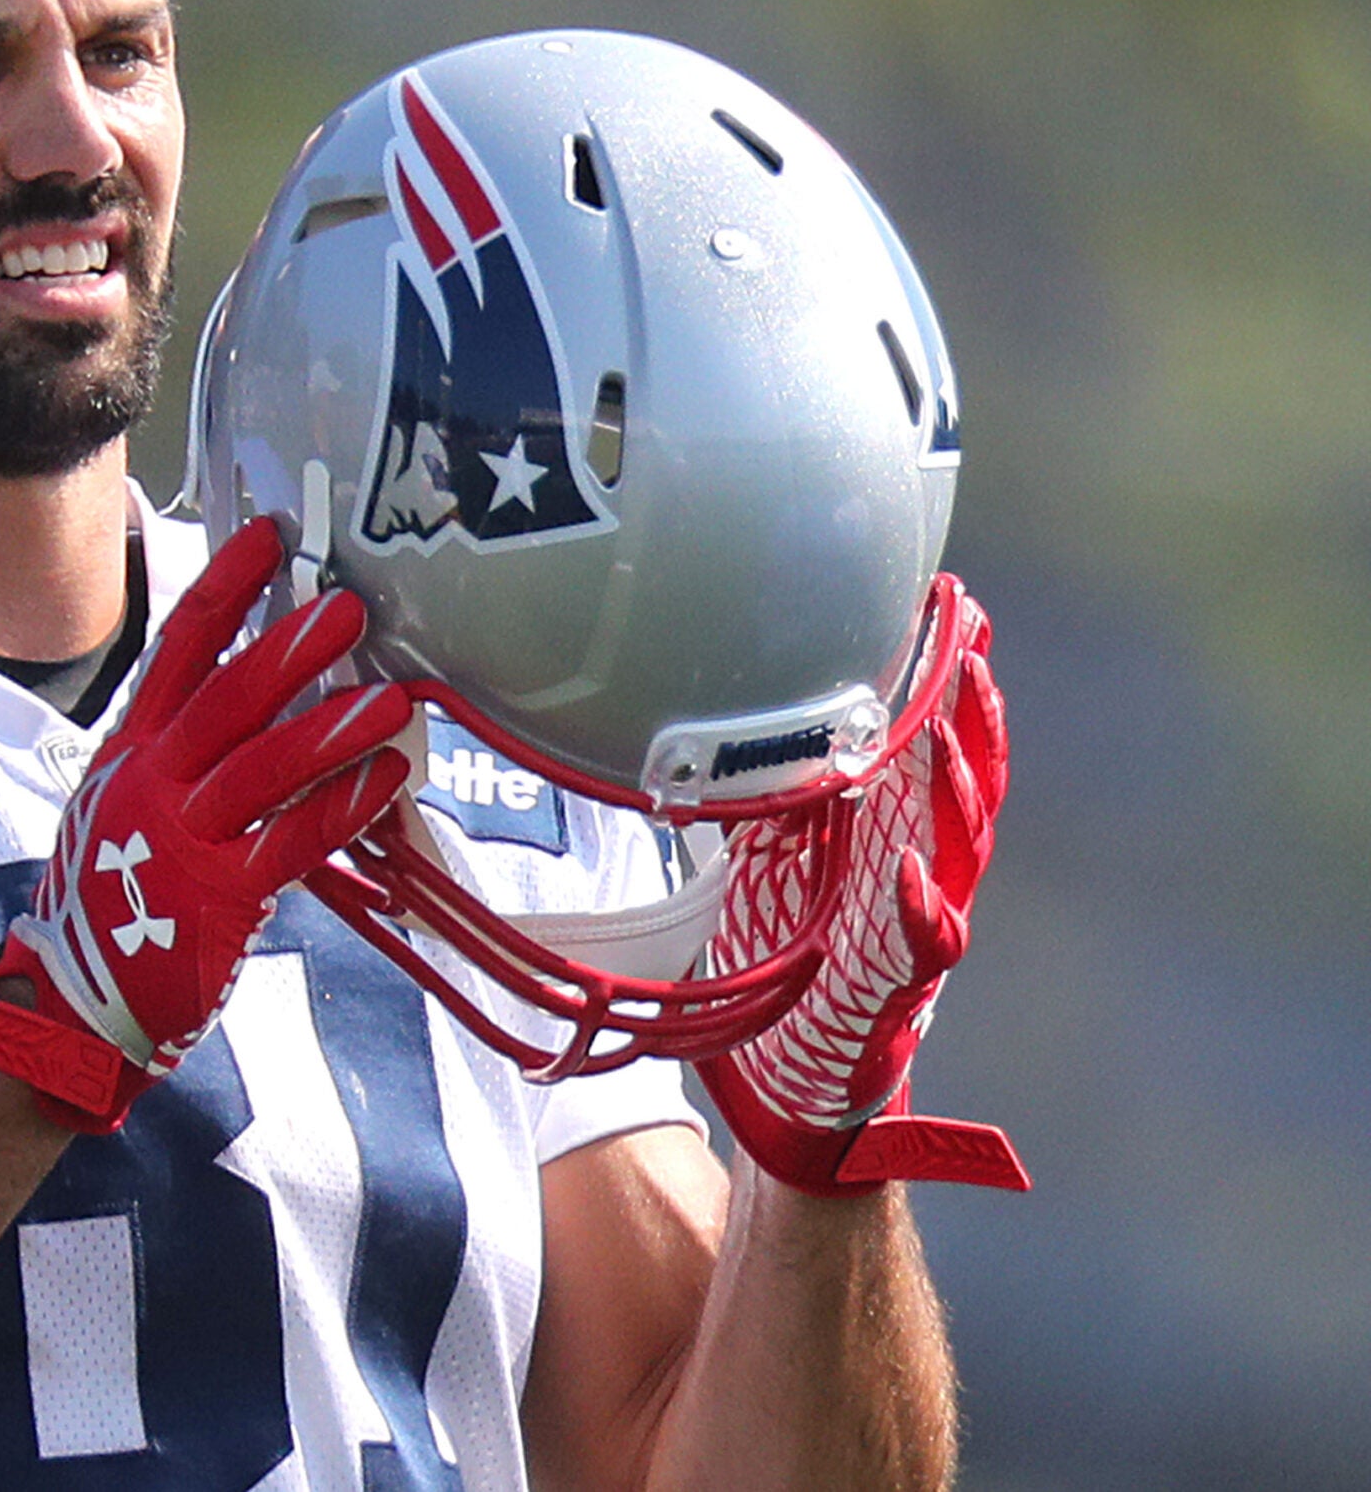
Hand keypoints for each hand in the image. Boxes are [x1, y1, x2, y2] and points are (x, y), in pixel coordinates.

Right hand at [0, 518, 413, 1131]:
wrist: (70, 1001)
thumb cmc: (113, 899)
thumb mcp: (123, 805)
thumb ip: (182, 754)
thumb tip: (268, 699)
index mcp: (131, 751)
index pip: (179, 650)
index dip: (225, 590)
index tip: (269, 540)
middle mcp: (152, 783)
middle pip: (226, 699)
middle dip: (289, 650)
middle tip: (345, 610)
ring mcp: (180, 838)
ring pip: (263, 768)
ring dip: (330, 728)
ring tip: (387, 698)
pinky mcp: (215, 897)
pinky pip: (288, 843)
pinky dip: (339, 810)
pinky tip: (383, 781)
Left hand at [694, 576, 1028, 1194]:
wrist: (793, 1094)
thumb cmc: (784, 974)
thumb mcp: (765, 864)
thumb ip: (770, 799)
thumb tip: (734, 723)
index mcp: (887, 841)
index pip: (926, 747)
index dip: (940, 681)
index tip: (947, 611)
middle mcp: (915, 877)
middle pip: (960, 779)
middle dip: (969, 709)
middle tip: (969, 635)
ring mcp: (914, 935)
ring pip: (958, 850)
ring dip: (962, 787)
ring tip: (954, 727)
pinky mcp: (897, 995)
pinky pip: (923, 947)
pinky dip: (920, 910)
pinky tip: (908, 874)